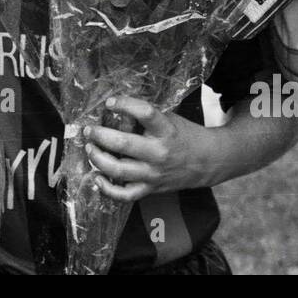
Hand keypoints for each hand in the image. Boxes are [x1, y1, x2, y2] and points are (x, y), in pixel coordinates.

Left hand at [83, 97, 212, 201]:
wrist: (208, 161)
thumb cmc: (184, 136)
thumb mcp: (169, 119)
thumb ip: (146, 117)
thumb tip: (115, 109)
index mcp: (166, 130)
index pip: (145, 113)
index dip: (124, 104)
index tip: (109, 102)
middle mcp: (159, 153)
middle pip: (123, 144)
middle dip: (100, 135)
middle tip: (90, 130)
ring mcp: (154, 174)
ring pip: (118, 170)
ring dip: (98, 158)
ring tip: (90, 149)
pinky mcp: (151, 189)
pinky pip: (124, 195)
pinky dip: (107, 189)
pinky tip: (98, 177)